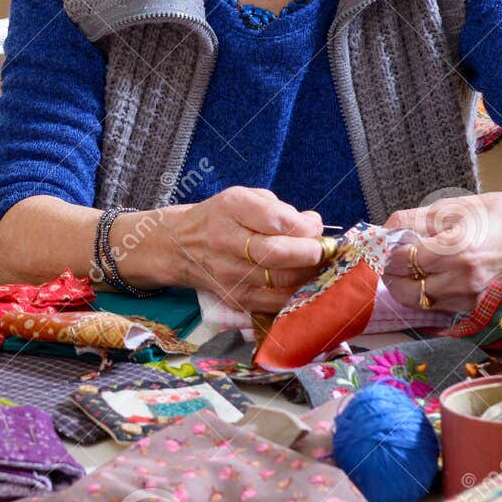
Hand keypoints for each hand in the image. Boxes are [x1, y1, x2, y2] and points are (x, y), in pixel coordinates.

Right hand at [159, 186, 324, 313]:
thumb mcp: (245, 199)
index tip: (315, 227)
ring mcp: (228, 274)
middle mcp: (224, 241)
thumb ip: (281, 210)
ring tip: (317, 267)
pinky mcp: (234, 299)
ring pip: (280, 282)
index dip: (305, 226)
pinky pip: (274, 303)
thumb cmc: (220, 218)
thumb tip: (315, 226)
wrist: (178, 246)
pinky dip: (296, 295)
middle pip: (277, 254)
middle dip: (311, 253)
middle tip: (324, 250)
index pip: (275, 219)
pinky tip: (303, 284)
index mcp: (230, 208)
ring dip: (308, 275)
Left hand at [384, 188, 501, 314]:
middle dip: (391, 277)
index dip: (385, 254)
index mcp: (455, 250)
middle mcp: (463, 280)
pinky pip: (440, 308)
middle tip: (389, 261)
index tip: (382, 246)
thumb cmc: (497, 213)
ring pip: (420, 303)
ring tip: (410, 268)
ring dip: (407, 288)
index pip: (401, 261)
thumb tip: (381, 231)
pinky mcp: (478, 307)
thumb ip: (411, 220)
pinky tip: (429, 278)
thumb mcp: (451, 207)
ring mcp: (472, 298)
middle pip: (405, 292)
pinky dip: (427, 295)